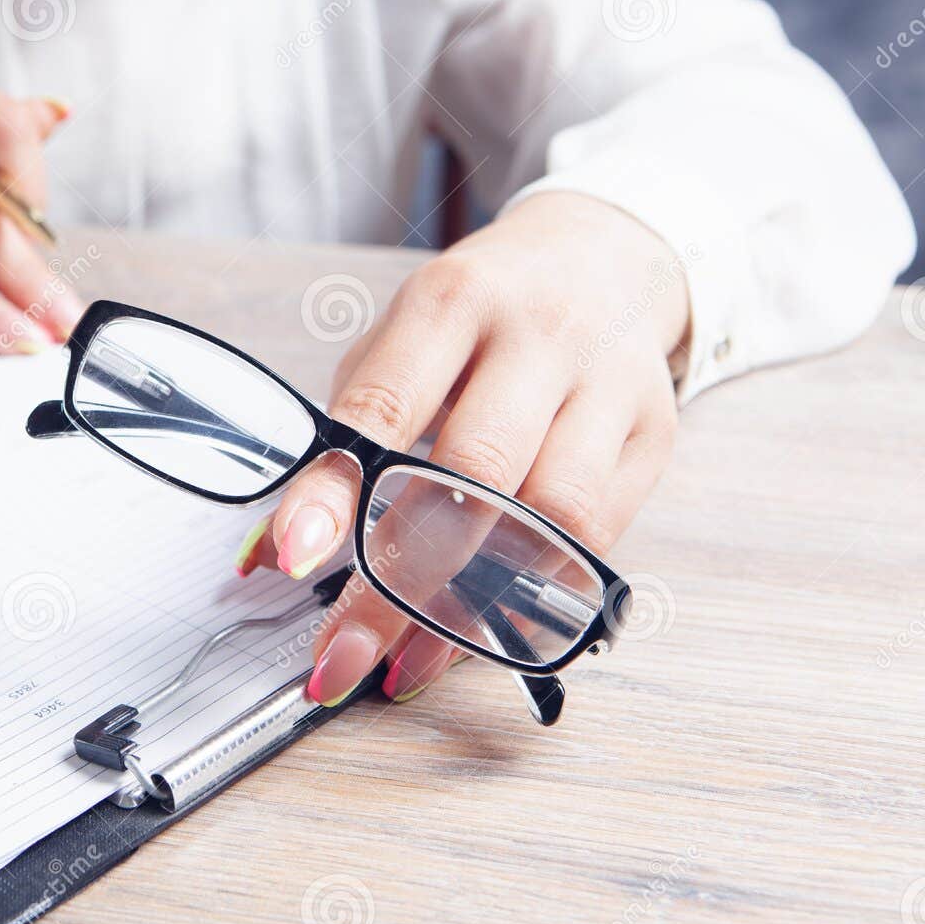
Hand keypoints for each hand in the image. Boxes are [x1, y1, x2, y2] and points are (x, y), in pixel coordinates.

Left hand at [236, 192, 687, 705]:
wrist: (605, 258)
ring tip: (407, 665)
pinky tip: (479, 636)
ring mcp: (605, 386)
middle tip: (343, 655)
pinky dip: (533, 602)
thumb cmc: (481, 315)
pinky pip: (595, 540)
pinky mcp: (652, 436)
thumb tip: (272, 551)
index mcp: (452, 300)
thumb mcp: (398, 344)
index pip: (385, 404)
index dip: (337, 488)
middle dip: (398, 582)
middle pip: (472, 475)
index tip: (296, 557)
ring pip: (547, 516)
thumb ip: (341, 437)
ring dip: (472, 608)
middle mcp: (536, 338)